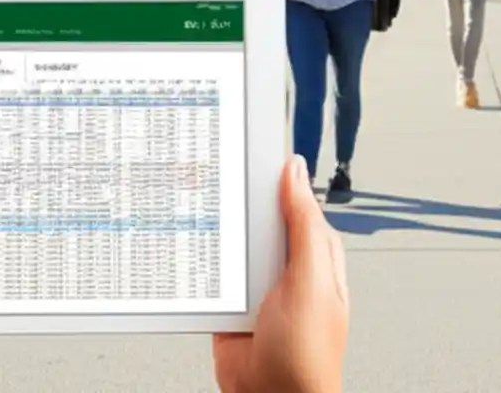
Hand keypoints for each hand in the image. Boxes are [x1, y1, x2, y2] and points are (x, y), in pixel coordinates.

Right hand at [213, 156, 348, 392]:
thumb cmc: (308, 355)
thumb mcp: (310, 281)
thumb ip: (302, 227)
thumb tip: (295, 173)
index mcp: (316, 253)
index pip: (294, 199)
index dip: (274, 174)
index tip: (248, 145)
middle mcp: (287, 266)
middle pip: (257, 217)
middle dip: (238, 201)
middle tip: (211, 171)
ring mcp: (257, 285)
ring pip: (232, 243)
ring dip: (215, 233)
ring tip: (193, 204)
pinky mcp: (231, 304)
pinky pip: (212, 274)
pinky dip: (198, 265)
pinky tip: (185, 249)